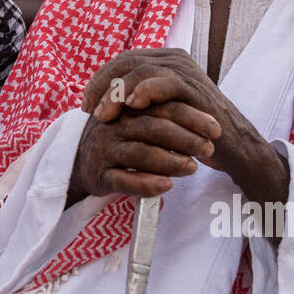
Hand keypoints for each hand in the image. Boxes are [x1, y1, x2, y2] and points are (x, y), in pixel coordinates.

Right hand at [71, 101, 214, 200]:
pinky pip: (124, 181)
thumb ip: (161, 113)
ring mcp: (106, 150)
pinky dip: (147, 184)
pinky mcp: (100, 175)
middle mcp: (115, 126)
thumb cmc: (118, 138)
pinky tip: (166, 186)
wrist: (78, 160)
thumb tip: (203, 117)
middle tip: (208, 148)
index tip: (215, 128)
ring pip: (141, 154)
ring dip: (171, 161)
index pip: (163, 107)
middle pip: (154, 128)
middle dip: (186, 138)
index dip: (191, 117)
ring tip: (192, 168)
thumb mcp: (135, 119)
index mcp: (127, 108)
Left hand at [73, 48, 288, 202]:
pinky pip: (167, 82)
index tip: (85, 105)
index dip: (100, 81)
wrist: (230, 145)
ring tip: (104, 114)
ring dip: (118, 91)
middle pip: (127, 62)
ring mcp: (186, 72)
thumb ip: (136, 100)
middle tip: (90, 111)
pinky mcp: (196, 88)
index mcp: (163, 61)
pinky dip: (146, 90)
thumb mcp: (158, 111)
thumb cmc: (189, 130)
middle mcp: (174, 60)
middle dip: (104, 86)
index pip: (122, 61)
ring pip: (142, 69)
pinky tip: (132, 105)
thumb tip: (100, 102)